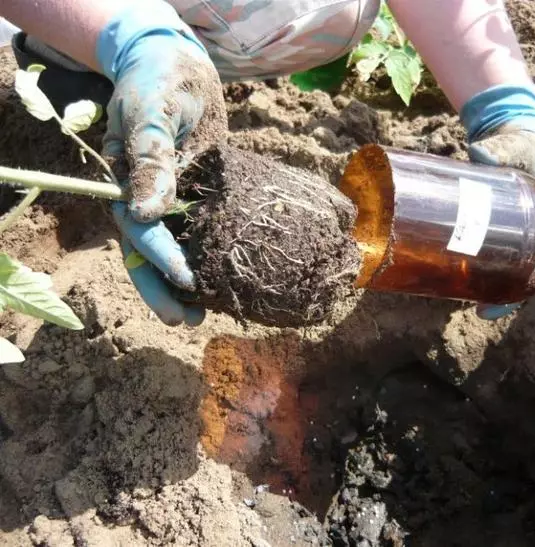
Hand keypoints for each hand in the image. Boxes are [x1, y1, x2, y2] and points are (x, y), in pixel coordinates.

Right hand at [96, 2, 226, 325]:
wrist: (178, 66)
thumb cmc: (160, 82)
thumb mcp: (151, 112)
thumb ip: (150, 158)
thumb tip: (144, 211)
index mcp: (127, 182)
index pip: (140, 230)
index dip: (161, 258)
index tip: (188, 282)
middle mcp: (144, 197)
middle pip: (147, 254)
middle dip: (164, 289)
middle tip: (188, 320)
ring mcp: (170, 199)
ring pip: (170, 251)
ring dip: (183, 284)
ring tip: (204, 314)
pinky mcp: (196, 197)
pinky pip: (198, 233)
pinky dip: (207, 257)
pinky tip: (223, 279)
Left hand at [460, 83, 534, 319]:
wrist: (509, 140)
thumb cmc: (521, 146)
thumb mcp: (516, 146)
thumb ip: (501, 150)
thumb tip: (481, 152)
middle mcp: (529, 235)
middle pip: (526, 275)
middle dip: (510, 297)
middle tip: (485, 313)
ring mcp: (507, 237)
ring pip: (504, 272)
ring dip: (490, 291)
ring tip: (473, 307)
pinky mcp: (486, 232)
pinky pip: (483, 259)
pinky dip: (473, 275)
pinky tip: (456, 286)